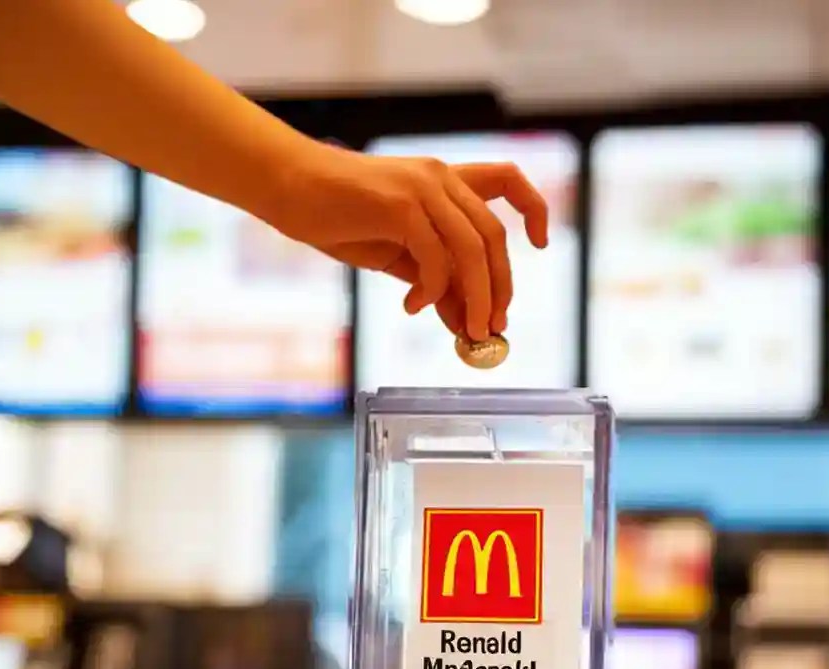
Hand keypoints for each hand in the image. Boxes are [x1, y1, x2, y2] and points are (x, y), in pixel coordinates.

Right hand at [259, 142, 548, 340]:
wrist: (287, 186)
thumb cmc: (332, 215)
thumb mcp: (392, 254)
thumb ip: (430, 279)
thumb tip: (464, 320)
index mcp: (442, 181)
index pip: (507, 181)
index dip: (534, 210)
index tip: (540, 244)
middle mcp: (439, 178)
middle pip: (494, 236)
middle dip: (500, 287)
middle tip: (492, 325)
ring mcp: (422, 189)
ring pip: (473, 249)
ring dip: (477, 297)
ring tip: (468, 330)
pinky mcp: (400, 206)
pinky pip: (435, 258)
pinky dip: (432, 290)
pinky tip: (411, 306)